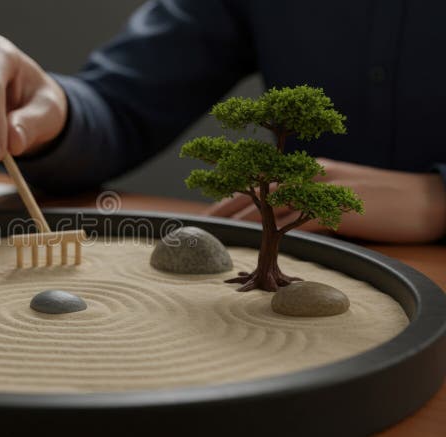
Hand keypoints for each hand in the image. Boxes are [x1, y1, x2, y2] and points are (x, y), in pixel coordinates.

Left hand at [206, 158, 445, 242]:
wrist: (426, 198)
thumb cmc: (382, 198)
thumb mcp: (339, 192)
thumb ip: (310, 200)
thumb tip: (283, 217)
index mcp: (309, 167)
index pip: (260, 178)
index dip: (232, 193)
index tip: (207, 209)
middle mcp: (311, 174)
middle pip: (258, 188)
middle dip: (227, 206)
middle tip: (201, 223)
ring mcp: (324, 190)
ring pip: (273, 204)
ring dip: (244, 220)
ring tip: (219, 234)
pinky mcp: (338, 209)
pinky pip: (300, 221)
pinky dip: (277, 230)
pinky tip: (259, 241)